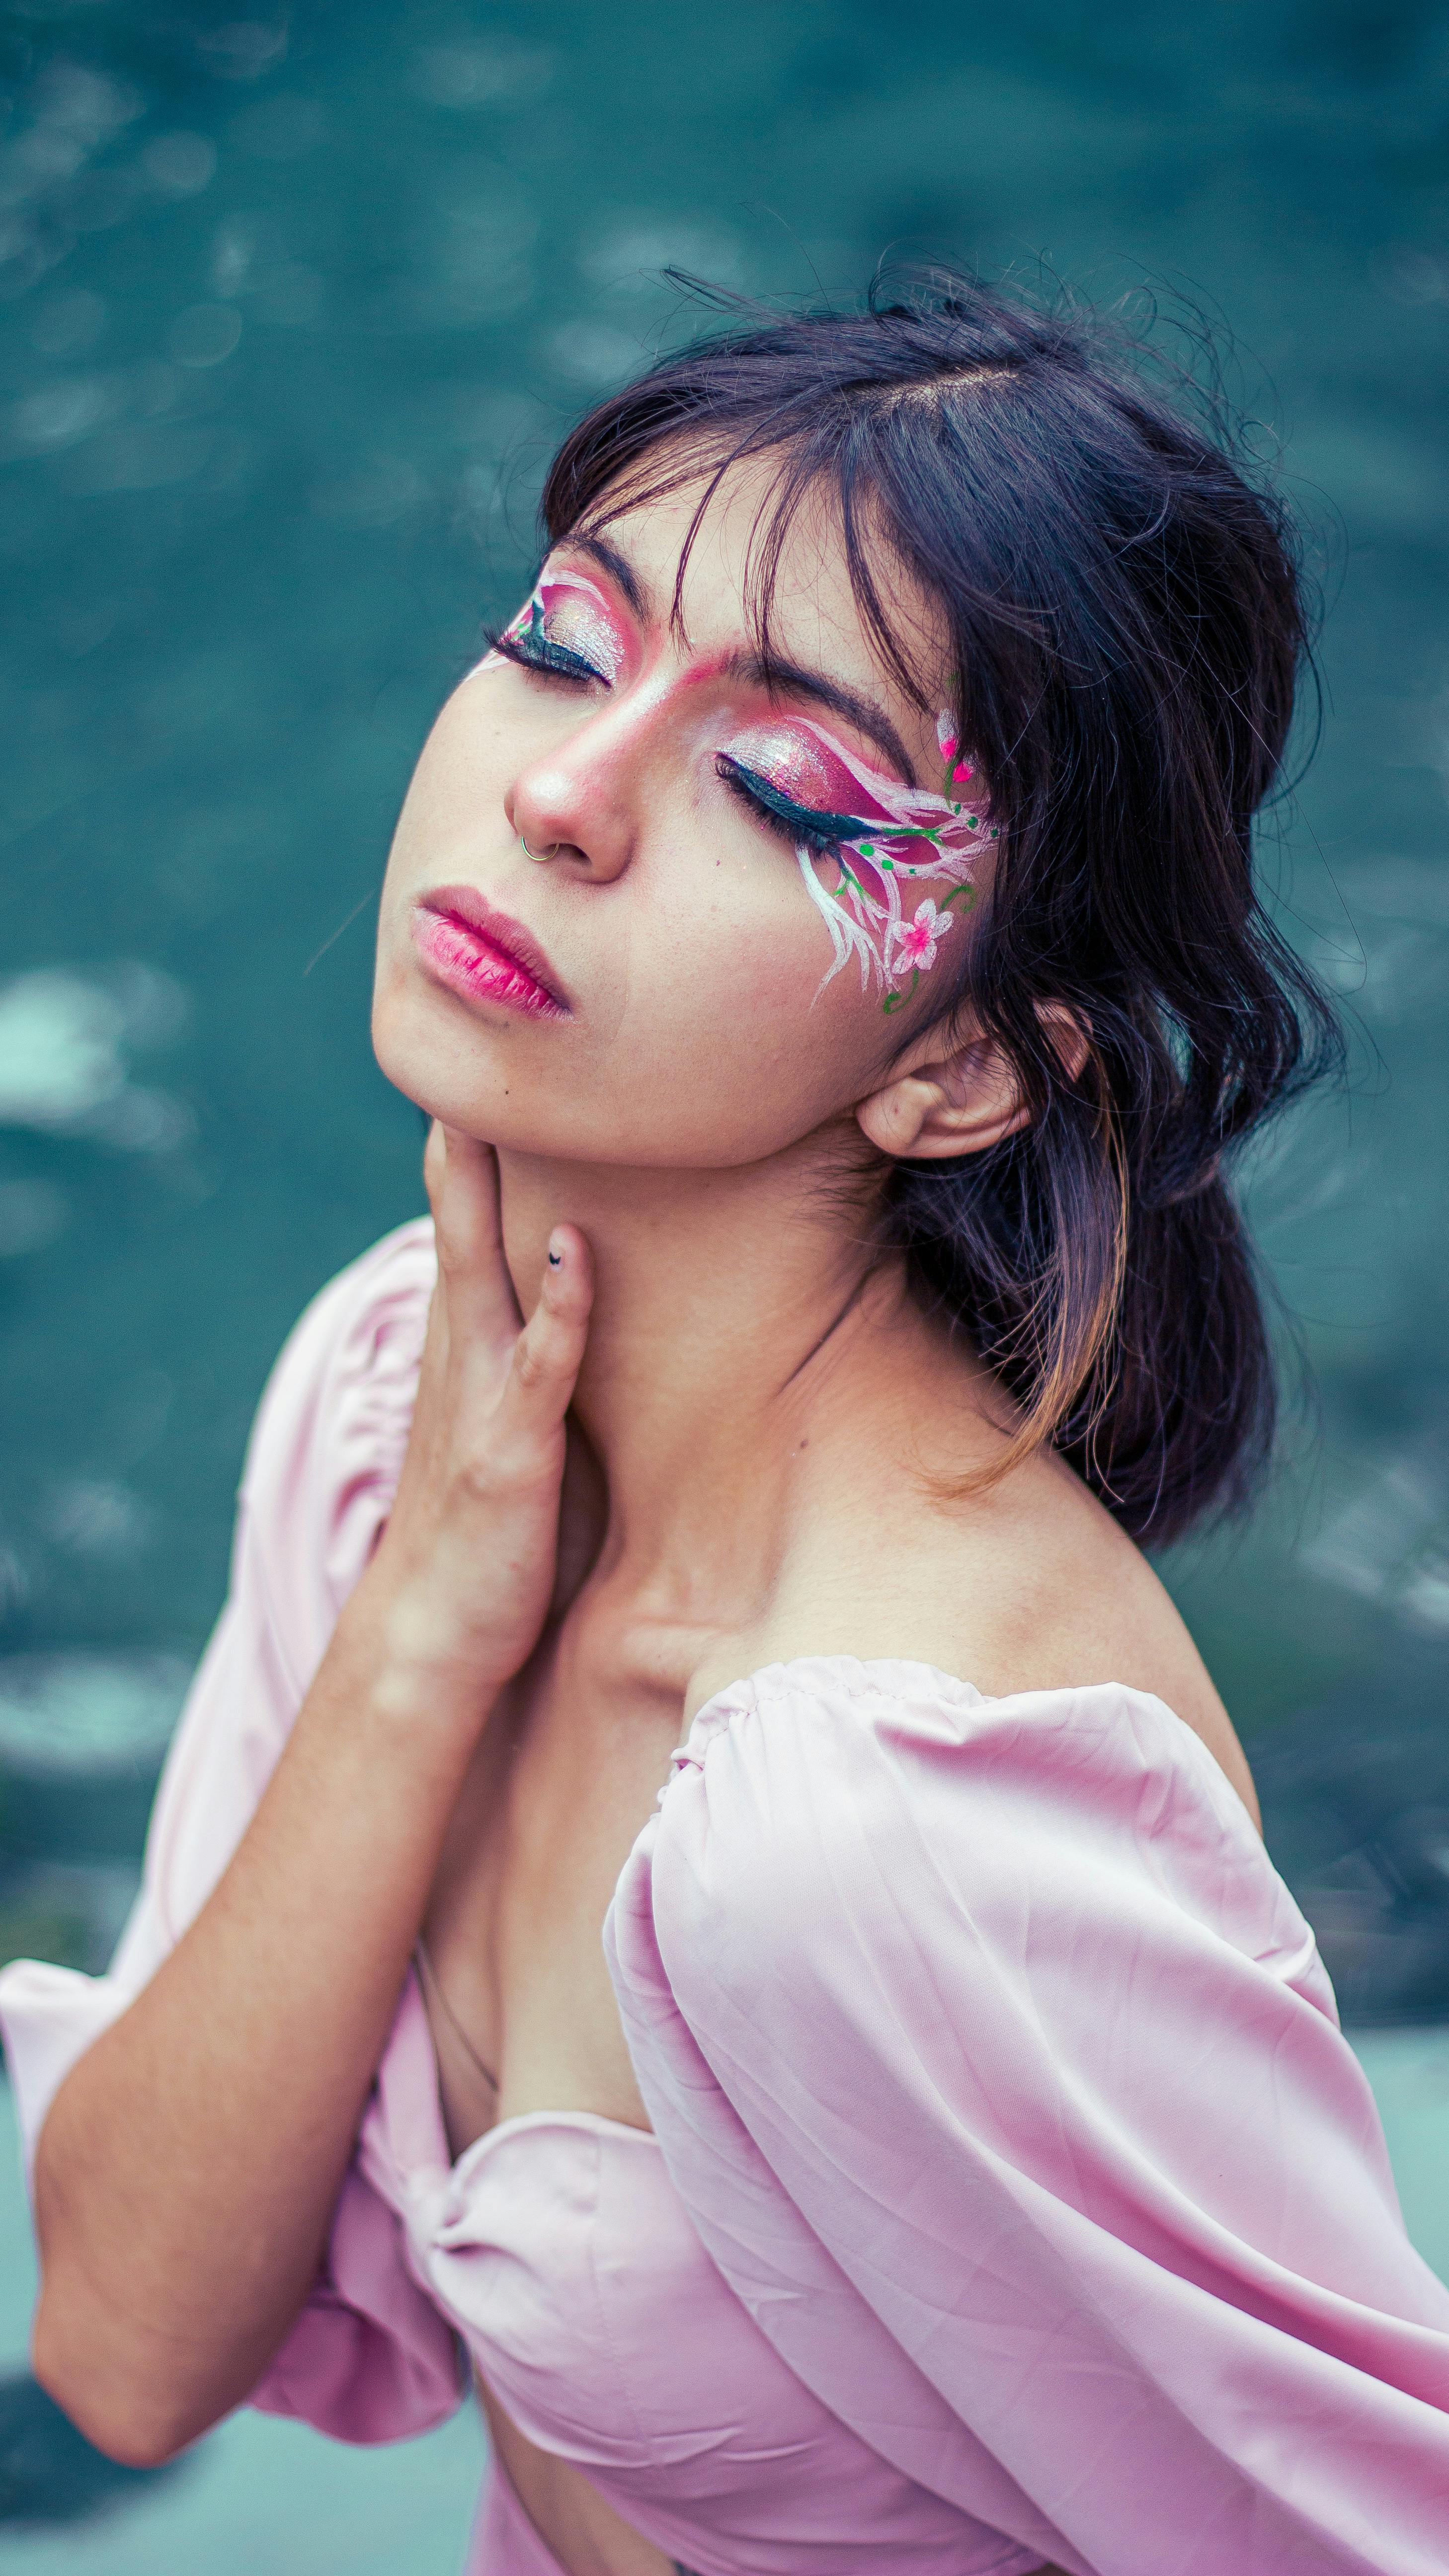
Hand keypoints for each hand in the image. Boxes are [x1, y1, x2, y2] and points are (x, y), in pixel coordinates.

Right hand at [358, 1123, 593, 1711]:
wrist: (435, 1636)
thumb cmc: (490, 1538)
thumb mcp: (511, 1434)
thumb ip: (536, 1369)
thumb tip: (572, 1310)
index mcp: (466, 1353)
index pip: (465, 1234)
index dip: (464, 1156)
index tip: (478, 1075)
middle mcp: (463, 1360)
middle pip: (460, 1228)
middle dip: (460, 1143)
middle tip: (467, 1050)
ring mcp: (482, 1401)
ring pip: (487, 1274)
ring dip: (486, 1194)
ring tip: (491, 1114)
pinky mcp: (510, 1451)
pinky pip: (541, 1365)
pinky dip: (562, 1306)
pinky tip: (580, 1250)